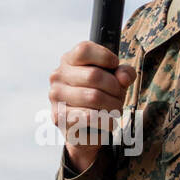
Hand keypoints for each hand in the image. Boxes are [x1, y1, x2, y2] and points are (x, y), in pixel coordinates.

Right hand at [49, 41, 135, 173]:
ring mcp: (55, 96)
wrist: (85, 130)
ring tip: (115, 110)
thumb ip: (124, 73)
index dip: (105, 57)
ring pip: (94, 97)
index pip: (84, 50)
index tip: (115, 66)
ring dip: (113, 106)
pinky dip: (106, 120)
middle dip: (115, 88)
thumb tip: (124, 78)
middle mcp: (58, 76)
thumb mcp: (116, 80)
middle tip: (120, 97)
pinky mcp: (59, 117)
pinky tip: (108, 122)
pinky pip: (90, 116)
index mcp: (69, 60)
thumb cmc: (101, 97)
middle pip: (94, 75)